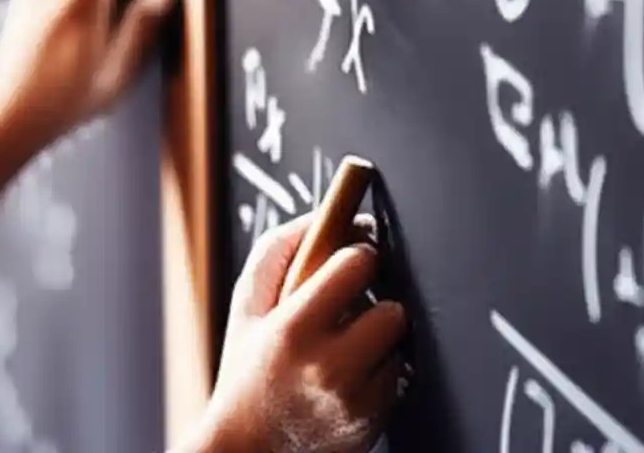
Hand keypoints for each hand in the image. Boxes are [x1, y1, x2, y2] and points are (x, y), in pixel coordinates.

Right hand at [188, 216, 405, 452]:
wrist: (249, 450)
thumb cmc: (246, 374)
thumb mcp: (245, 309)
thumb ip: (276, 252)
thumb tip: (318, 215)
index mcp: (293, 329)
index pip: (357, 264)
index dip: (358, 256)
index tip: (353, 260)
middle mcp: (328, 366)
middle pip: (392, 309)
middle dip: (375, 306)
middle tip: (350, 314)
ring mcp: (355, 399)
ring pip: (399, 346)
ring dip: (380, 343)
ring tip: (345, 351)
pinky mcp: (374, 423)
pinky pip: (399, 379)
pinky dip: (380, 375)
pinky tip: (348, 380)